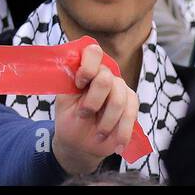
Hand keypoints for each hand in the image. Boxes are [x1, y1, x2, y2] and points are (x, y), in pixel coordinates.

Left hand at [52, 44, 138, 175]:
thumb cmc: (70, 117)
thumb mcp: (63, 100)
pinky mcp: (131, 105)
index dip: (88, 66)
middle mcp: (105, 75)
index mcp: (86, 69)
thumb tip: (71, 68)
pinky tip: (115, 142)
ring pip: (119, 98)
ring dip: (106, 120)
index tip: (79, 84)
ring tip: (98, 132)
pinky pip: (131, 114)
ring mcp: (120, 89)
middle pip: (105, 78)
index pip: (93, 52)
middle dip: (93, 101)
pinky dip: (121, 131)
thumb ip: (69, 83)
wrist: (80, 142)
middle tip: (83, 114)